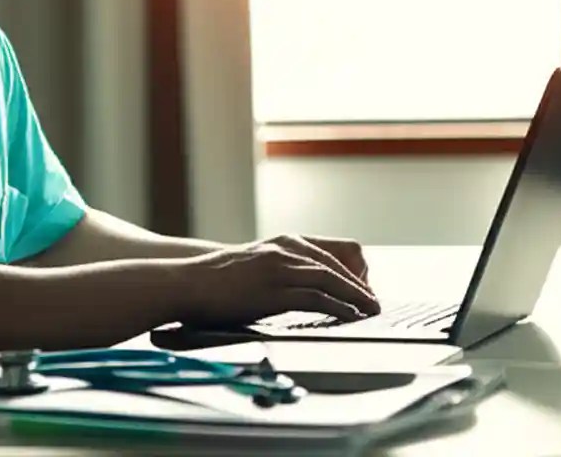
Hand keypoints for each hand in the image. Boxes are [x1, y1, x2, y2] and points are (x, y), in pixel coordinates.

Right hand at [173, 235, 379, 326]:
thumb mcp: (255, 266)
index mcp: (283, 242)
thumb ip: (280, 271)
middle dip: (359, 286)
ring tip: (371, 312)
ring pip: (331, 279)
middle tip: (374, 304)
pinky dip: (339, 308)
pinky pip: (316, 298)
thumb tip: (304, 290)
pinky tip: (350, 317)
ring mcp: (280, 267)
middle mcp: (286, 249)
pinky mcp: (274, 290)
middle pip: (336, 264)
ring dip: (356, 297)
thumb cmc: (216, 281)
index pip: (332, 252)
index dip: (352, 272)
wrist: (186, 283)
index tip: (363, 290)